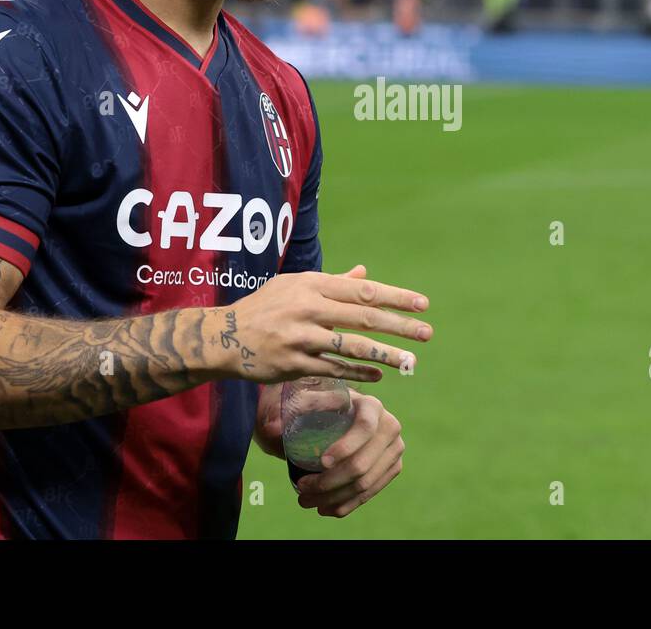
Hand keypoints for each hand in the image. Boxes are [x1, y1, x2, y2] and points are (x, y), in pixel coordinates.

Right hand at [211, 265, 430, 382]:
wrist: (223, 336)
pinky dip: (358, 374)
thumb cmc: (265, 307)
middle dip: (400, 326)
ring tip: (411, 362)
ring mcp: (300, 337)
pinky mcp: (292, 364)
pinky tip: (378, 377)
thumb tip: (365, 274)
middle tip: (427, 333)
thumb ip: (332, 283)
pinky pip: (333, 370)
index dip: (396, 297)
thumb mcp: (295, 286)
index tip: (422, 305)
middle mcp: (307, 308)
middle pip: (364, 316)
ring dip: (385, 355)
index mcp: (312, 285)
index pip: (363, 290)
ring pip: (351, 346)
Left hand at [295, 389, 404, 517]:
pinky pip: (371, 492)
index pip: (364, 428)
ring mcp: (394, 449)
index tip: (321, 462)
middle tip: (302, 489)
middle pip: (362, 463)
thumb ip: (293, 408)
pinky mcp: (392, 468)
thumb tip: (273, 428)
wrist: (343, 415)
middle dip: (330, 482)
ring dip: (334, 497)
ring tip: (306, 501)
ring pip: (365, 483)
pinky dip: (347, 504)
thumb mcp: (309, 399)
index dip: (345, 447)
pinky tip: (325, 509)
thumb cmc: (322, 406)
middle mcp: (390, 426)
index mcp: (372, 405)